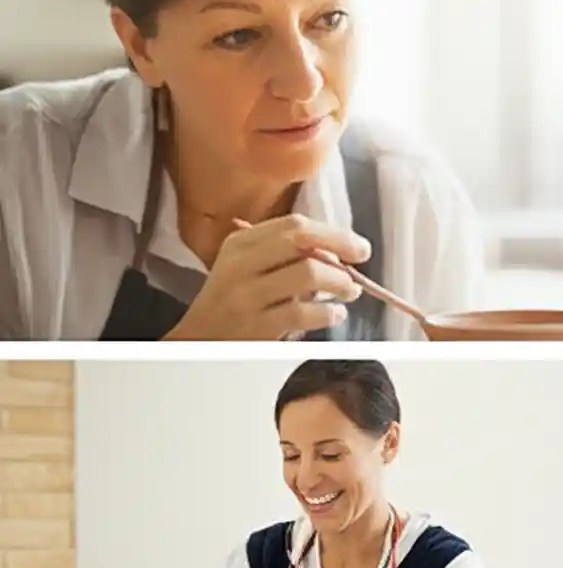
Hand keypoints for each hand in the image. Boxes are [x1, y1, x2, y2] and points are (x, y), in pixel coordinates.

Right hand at [164, 215, 369, 340]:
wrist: (196, 341)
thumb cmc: (233, 301)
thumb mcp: (248, 267)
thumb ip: (287, 255)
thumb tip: (340, 254)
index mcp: (241, 243)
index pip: (294, 225)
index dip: (333, 233)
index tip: (356, 245)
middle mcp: (241, 263)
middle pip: (301, 240)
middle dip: (341, 247)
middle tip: (361, 261)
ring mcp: (248, 295)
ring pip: (308, 274)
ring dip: (340, 282)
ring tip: (349, 292)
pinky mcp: (257, 326)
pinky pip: (305, 313)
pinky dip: (329, 312)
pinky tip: (334, 314)